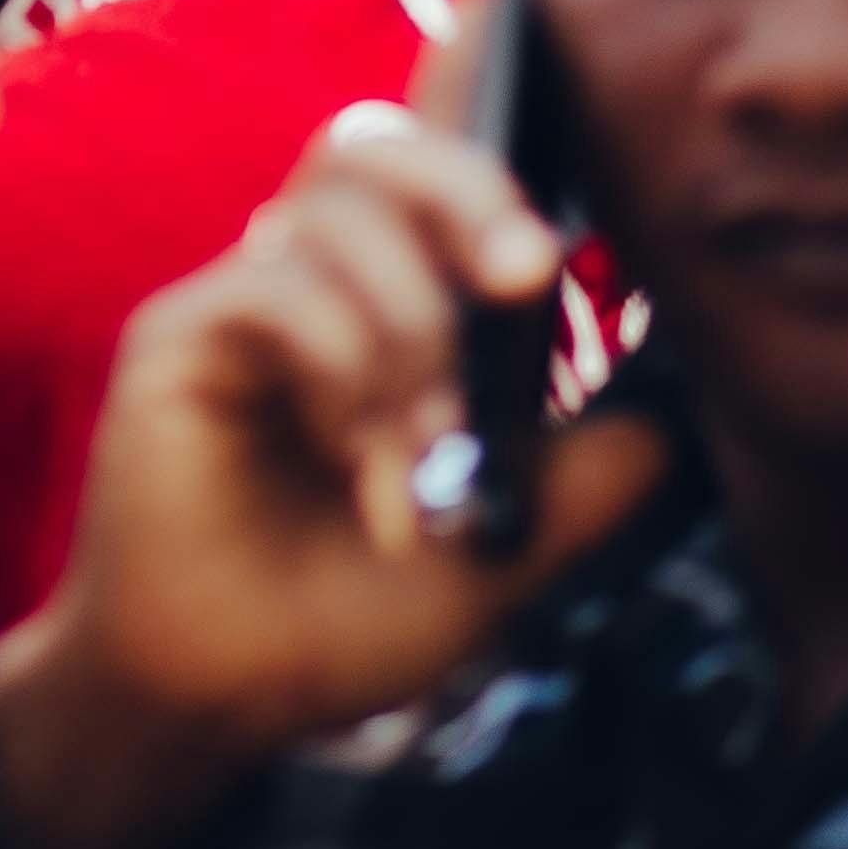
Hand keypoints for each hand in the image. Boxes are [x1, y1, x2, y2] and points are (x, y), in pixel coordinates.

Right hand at [0, 95, 668, 848]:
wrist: (222, 704)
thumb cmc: (341, 619)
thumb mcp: (491, 557)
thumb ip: (576, 488)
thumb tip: (670, 428)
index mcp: (372, 304)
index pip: (424, 175)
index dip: (480, 145)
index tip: (550, 201)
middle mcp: (300, 279)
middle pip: (374, 145)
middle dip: (466, 190)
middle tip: (526, 276)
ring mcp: (235, 300)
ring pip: (333, 209)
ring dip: (412, 324)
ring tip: (432, 448)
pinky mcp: (177, 335)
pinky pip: (272, 287)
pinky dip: (342, 366)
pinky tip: (360, 465)